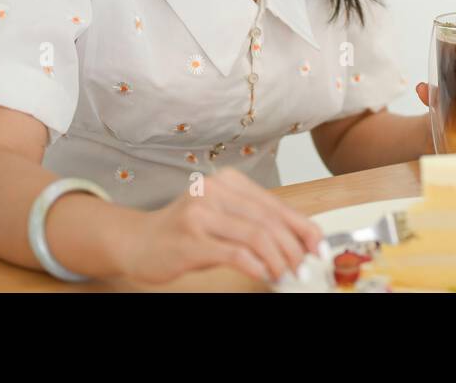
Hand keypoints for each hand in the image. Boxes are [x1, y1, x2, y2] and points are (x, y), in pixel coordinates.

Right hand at [120, 167, 322, 285]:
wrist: (136, 241)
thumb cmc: (185, 231)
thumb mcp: (224, 217)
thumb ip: (257, 222)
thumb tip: (301, 240)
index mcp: (229, 181)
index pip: (276, 205)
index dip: (303, 228)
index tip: (319, 247)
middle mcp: (215, 191)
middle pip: (270, 220)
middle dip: (294, 248)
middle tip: (304, 268)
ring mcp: (200, 214)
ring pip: (257, 236)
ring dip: (278, 260)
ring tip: (287, 275)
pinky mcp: (190, 240)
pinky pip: (235, 253)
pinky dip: (256, 266)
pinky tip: (264, 275)